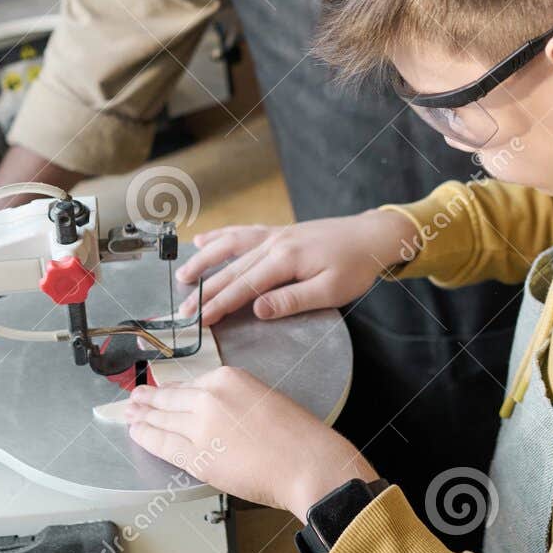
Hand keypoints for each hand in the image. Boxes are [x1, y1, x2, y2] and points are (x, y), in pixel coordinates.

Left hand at [125, 366, 378, 518]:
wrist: (307, 462)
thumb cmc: (296, 435)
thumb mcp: (263, 399)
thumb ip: (233, 400)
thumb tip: (212, 414)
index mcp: (228, 377)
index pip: (190, 384)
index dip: (171, 391)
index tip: (161, 392)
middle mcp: (208, 396)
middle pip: (170, 399)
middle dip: (149, 400)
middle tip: (134, 399)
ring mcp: (199, 426)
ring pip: (161, 419)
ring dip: (141, 416)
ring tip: (129, 414)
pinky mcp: (196, 456)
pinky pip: (162, 443)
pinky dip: (145, 436)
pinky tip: (136, 433)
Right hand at [175, 208, 419, 326]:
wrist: (371, 236)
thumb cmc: (355, 266)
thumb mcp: (330, 290)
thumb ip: (292, 300)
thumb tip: (259, 310)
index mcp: (285, 260)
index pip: (243, 287)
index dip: (218, 305)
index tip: (199, 320)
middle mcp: (274, 243)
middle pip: (231, 270)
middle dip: (204, 291)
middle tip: (183, 311)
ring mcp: (274, 234)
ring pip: (229, 247)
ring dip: (203, 261)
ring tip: (181, 276)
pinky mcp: (278, 232)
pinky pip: (242, 233)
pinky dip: (220, 236)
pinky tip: (203, 240)